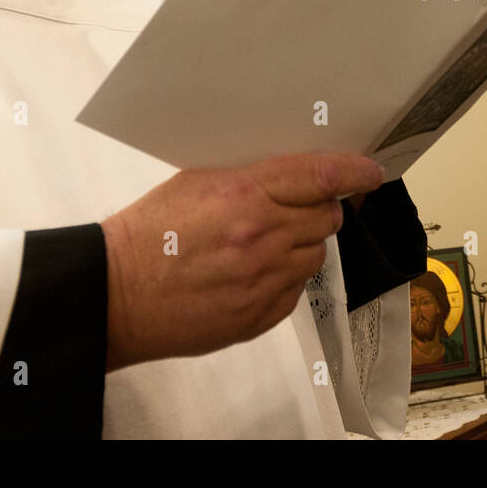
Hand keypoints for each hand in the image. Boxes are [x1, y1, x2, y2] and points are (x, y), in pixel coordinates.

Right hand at [101, 153, 384, 370]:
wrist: (116, 294)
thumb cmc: (148, 233)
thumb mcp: (196, 181)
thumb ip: (250, 177)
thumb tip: (296, 175)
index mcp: (245, 194)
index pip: (321, 177)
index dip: (355, 172)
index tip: (370, 172)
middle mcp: (263, 236)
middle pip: (327, 217)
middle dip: (321, 209)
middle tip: (299, 208)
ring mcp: (264, 280)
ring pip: (315, 255)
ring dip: (302, 245)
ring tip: (266, 243)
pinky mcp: (260, 315)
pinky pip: (296, 291)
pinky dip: (285, 278)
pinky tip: (254, 273)